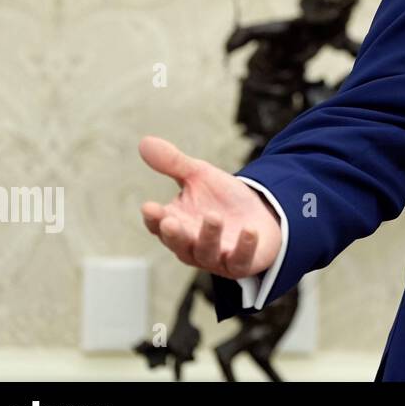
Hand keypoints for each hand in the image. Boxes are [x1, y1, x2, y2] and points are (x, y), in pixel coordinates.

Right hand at [139, 135, 281, 279]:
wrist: (260, 213)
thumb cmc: (222, 198)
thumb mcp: (199, 176)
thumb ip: (174, 163)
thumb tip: (144, 141)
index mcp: (177, 224)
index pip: (159, 225)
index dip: (153, 218)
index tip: (149, 207)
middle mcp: (192, 245)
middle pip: (178, 243)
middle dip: (174, 234)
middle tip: (170, 221)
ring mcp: (216, 257)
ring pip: (207, 253)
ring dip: (209, 236)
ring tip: (214, 216)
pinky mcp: (241, 264)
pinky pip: (241, 261)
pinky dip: (244, 247)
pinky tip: (250, 231)